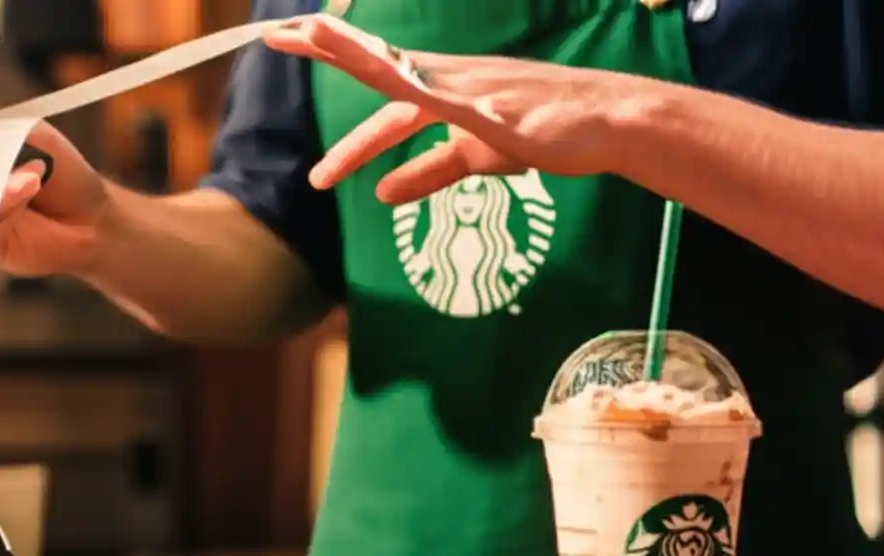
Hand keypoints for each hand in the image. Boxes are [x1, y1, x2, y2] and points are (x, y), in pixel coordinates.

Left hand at [264, 15, 664, 203]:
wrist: (607, 123)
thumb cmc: (543, 132)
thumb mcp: (475, 157)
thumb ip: (426, 173)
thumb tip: (381, 194)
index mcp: (441, 88)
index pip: (377, 71)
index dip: (335, 56)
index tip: (291, 40)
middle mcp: (449, 79)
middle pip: (378, 60)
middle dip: (329, 47)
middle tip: (277, 34)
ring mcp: (471, 90)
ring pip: (404, 70)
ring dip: (360, 55)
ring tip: (317, 38)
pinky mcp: (496, 111)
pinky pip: (450, 103)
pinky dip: (420, 94)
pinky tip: (397, 85)